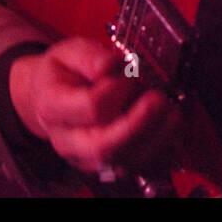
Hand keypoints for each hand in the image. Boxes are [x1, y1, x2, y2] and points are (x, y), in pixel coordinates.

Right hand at [8, 36, 181, 177]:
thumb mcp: (68, 51)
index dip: (117, 90)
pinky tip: (170, 131)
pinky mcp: (105, 168)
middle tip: (159, 100)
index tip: (129, 74)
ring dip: (153, 139)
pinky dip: (157, 152)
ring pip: (121, 162)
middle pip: (103, 146)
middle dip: (138, 124)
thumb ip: (89, 55)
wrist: (49, 99)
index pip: (90, 107)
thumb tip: (108, 66)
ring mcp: (85, 159)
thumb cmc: (63, 73)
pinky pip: (135, 169)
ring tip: (171, 113)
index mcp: (52, 106)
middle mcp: (66, 140)